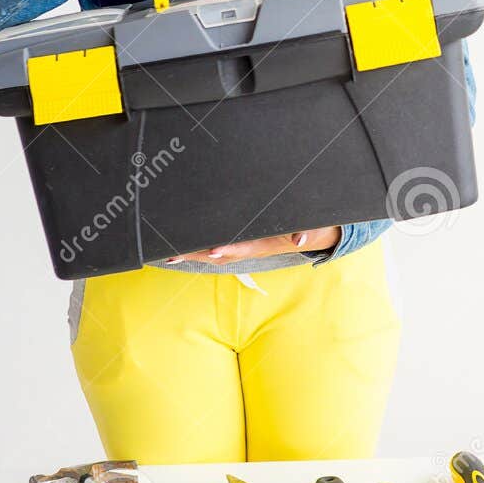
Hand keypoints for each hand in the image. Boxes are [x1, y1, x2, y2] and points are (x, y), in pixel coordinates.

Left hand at [166, 226, 340, 264]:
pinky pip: (218, 248)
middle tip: (172, 254)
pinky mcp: (242, 244)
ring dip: (193, 255)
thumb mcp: (314, 228)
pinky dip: (200, 249)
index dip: (225, 248)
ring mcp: (245, 248)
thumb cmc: (311, 227)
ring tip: (168, 254)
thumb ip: (307, 232)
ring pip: (215, 254)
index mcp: (265, 244)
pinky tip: (185, 246)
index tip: (209, 249)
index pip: (242, 247)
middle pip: (219, 254)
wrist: (314, 235)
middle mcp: (251, 249)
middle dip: (196, 255)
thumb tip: (298, 239)